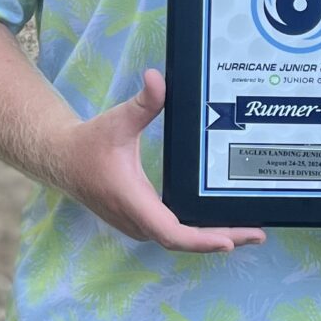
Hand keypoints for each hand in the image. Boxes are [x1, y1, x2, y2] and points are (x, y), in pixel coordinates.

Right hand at [53, 67, 265, 254]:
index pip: (171, 231)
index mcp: (132, 201)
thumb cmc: (88, 143)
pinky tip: (221, 223)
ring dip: (211, 238)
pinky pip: (173, 234)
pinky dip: (197, 233)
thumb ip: (142, 103)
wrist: (61, 160)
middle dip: (221, 239)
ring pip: (179, 240)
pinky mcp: (140, 222)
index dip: (200, 239)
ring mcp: (138, 225)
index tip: (229, 241)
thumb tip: (157, 78)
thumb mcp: (117, 121)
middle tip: (258, 234)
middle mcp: (136, 220)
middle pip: (183, 241)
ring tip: (249, 232)